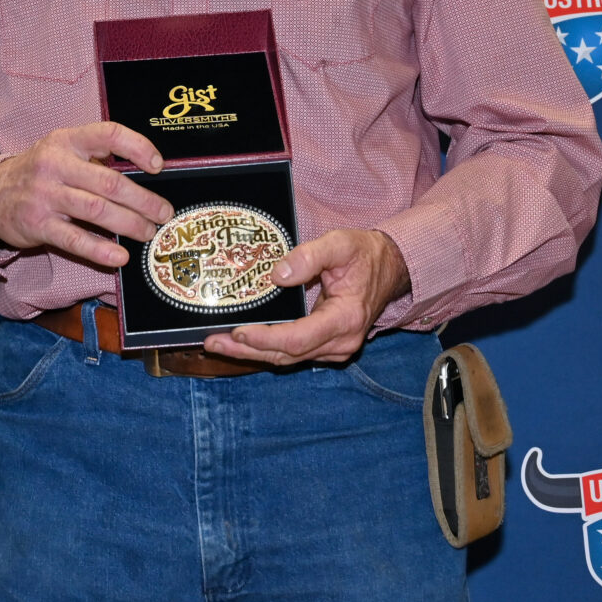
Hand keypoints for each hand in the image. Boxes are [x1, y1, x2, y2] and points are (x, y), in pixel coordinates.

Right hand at [0, 122, 172, 269]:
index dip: (138, 148)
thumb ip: (95, 156)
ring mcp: (45, 195)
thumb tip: (143, 172)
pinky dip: (100, 250)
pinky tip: (119, 256)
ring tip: (148, 232)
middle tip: (163, 213)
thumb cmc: (38, 172)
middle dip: (143, 200)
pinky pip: (75, 239)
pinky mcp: (38, 225)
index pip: (109, 134)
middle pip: (109, 182)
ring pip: (97, 210)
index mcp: (67, 140)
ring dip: (129, 224)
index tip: (158, 166)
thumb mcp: (61, 150)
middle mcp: (55, 164)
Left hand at [202, 229, 410, 365]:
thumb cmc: (364, 254)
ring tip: (217, 343)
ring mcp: (334, 348)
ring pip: (288, 358)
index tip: (238, 331)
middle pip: (287, 355)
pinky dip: (266, 348)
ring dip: (252, 352)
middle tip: (212, 342)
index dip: (266, 338)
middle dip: (247, 350)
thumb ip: (310, 256)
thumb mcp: (340, 243)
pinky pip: (292, 352)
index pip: (298, 338)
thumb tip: (278, 274)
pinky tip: (242, 341)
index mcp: (346, 319)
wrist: (389, 267)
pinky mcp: (326, 346)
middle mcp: (341, 342)